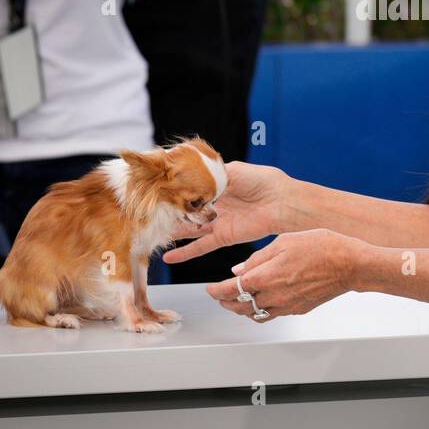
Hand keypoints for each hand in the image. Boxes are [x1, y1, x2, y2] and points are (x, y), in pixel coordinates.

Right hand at [162, 161, 297, 264]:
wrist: (282, 203)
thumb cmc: (263, 181)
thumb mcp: (233, 170)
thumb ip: (210, 175)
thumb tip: (187, 176)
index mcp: (215, 184)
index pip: (188, 188)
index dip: (172, 191)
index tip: (152, 193)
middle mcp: (214, 203)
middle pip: (185, 210)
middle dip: (167, 213)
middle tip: (146, 217)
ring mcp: (217, 221)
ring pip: (189, 229)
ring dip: (171, 233)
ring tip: (150, 236)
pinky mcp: (223, 236)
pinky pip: (201, 245)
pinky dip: (185, 253)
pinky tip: (169, 259)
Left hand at [206, 230, 361, 321]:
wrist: (349, 264)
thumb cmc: (322, 247)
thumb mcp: (284, 241)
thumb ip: (257, 258)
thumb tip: (238, 270)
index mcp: (266, 276)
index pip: (230, 290)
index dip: (215, 291)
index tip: (209, 289)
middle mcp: (274, 296)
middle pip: (239, 306)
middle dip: (225, 302)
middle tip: (218, 296)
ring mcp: (286, 306)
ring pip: (255, 314)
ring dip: (242, 309)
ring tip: (237, 300)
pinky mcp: (298, 309)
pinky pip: (272, 315)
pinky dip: (261, 311)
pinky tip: (262, 302)